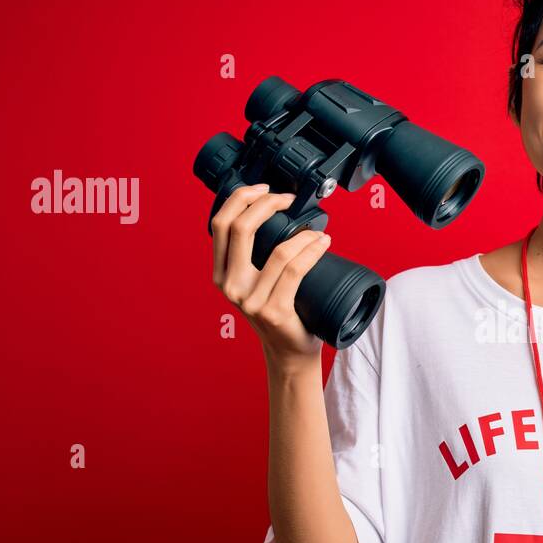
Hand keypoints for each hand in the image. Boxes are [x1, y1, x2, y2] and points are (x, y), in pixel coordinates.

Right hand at [211, 184, 332, 366]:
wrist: (290, 353)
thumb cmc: (280, 313)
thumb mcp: (256, 283)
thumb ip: (253, 257)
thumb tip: (276, 213)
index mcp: (221, 274)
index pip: (220, 224)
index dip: (240, 198)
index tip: (263, 189)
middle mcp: (230, 286)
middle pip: (241, 228)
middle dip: (268, 204)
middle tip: (289, 199)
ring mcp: (250, 300)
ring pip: (278, 250)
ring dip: (303, 234)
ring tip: (318, 232)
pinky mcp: (273, 310)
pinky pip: (295, 269)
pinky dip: (312, 250)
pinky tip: (322, 242)